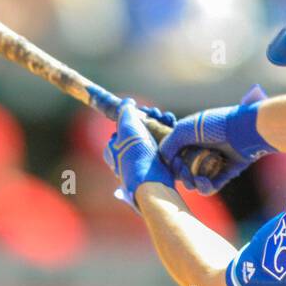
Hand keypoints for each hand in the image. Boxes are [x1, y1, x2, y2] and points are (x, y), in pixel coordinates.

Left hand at [102, 98, 175, 212]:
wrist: (152, 182)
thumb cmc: (136, 154)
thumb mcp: (127, 125)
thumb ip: (125, 110)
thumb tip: (128, 102)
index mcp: (113, 149)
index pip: (126, 126)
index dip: (138, 116)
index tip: (148, 111)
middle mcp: (126, 157)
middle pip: (141, 131)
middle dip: (153, 120)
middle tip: (161, 115)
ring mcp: (142, 164)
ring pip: (153, 139)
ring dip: (162, 126)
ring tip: (169, 120)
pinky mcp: (157, 170)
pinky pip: (163, 150)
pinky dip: (168, 139)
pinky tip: (173, 130)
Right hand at [159, 83, 274, 194]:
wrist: (244, 131)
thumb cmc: (214, 125)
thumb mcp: (185, 129)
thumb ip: (169, 143)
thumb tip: (164, 159)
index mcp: (190, 138)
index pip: (174, 156)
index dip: (172, 163)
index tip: (174, 163)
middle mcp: (201, 150)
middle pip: (184, 171)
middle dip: (182, 175)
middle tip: (185, 172)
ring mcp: (214, 163)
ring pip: (196, 181)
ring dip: (193, 182)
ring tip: (197, 179)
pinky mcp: (226, 173)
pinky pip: (211, 186)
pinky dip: (205, 187)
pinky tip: (204, 183)